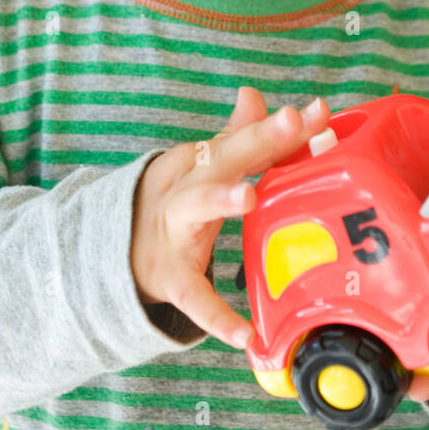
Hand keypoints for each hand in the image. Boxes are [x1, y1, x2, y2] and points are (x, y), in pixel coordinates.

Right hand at [130, 87, 331, 348]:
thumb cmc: (173, 207)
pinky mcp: (171, 278)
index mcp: (200, 164)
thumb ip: (233, 138)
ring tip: (250, 195)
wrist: (113, 253)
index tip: (316, 111)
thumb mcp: (198, 171)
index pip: (246, 140)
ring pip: (195, 207)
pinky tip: (244, 335)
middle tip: (291, 121)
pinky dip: (217, 317)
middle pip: (222, 158)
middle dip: (257, 140)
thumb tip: (253, 94)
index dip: (280, 125)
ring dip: (222, 197)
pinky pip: (194, 296)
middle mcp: (186, 188)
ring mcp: (174, 232)